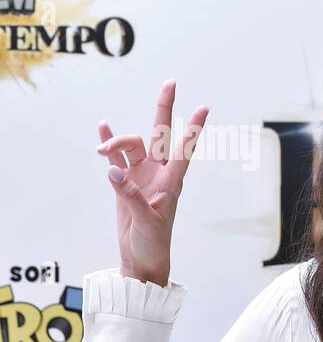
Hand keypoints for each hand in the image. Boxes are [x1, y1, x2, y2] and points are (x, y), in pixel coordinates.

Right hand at [95, 80, 208, 286]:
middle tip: (171, 83)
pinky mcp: (123, 183)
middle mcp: (158, 173)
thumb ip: (129, 195)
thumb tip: (112, 171)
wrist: (142, 259)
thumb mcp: (145, 220)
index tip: (204, 107)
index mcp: (171, 181)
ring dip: (115, 141)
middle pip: (160, 134)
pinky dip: (109, 142)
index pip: (184, 149)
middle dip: (164, 108)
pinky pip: (115, 158)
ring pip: (131, 145)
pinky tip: (103, 127)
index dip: (192, 128)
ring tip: (100, 150)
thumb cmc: (152, 242)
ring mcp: (140, 176)